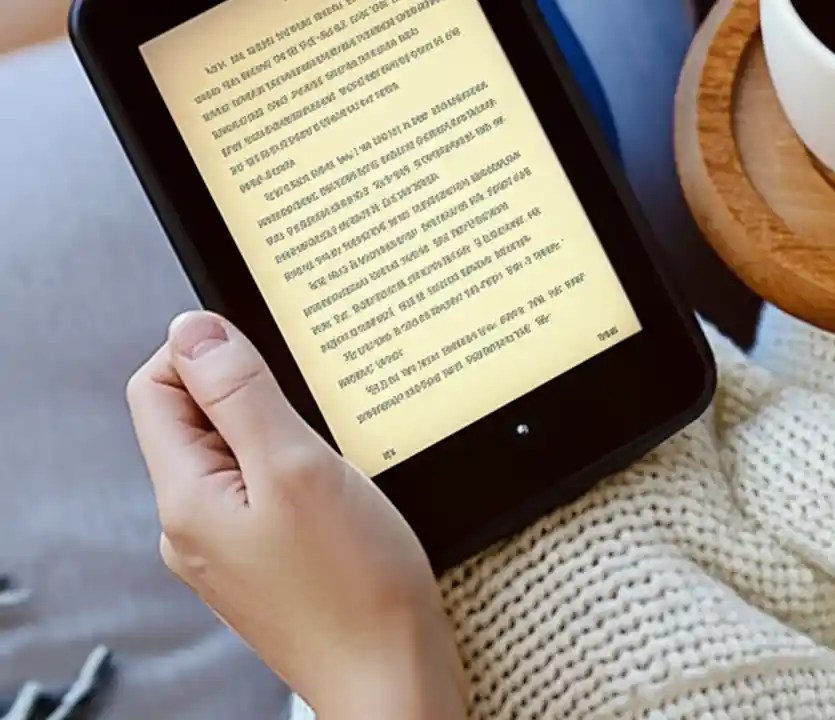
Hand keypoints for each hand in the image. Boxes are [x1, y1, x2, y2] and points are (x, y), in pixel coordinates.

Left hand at [126, 311, 467, 718]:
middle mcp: (193, 526)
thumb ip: (241, 394)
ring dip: (283, 440)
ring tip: (333, 470)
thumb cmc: (356, 588)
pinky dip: (299, 478)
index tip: (267, 361)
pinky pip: (265, 494)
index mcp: (186, 499)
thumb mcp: (297, 468)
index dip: (206, 355)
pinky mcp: (266, 564)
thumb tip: (194, 329)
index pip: (157, 388)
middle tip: (312, 425)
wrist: (392, 677)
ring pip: (239, 457)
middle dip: (254, 400)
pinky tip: (339, 499)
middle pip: (196, 420)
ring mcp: (228, 549)